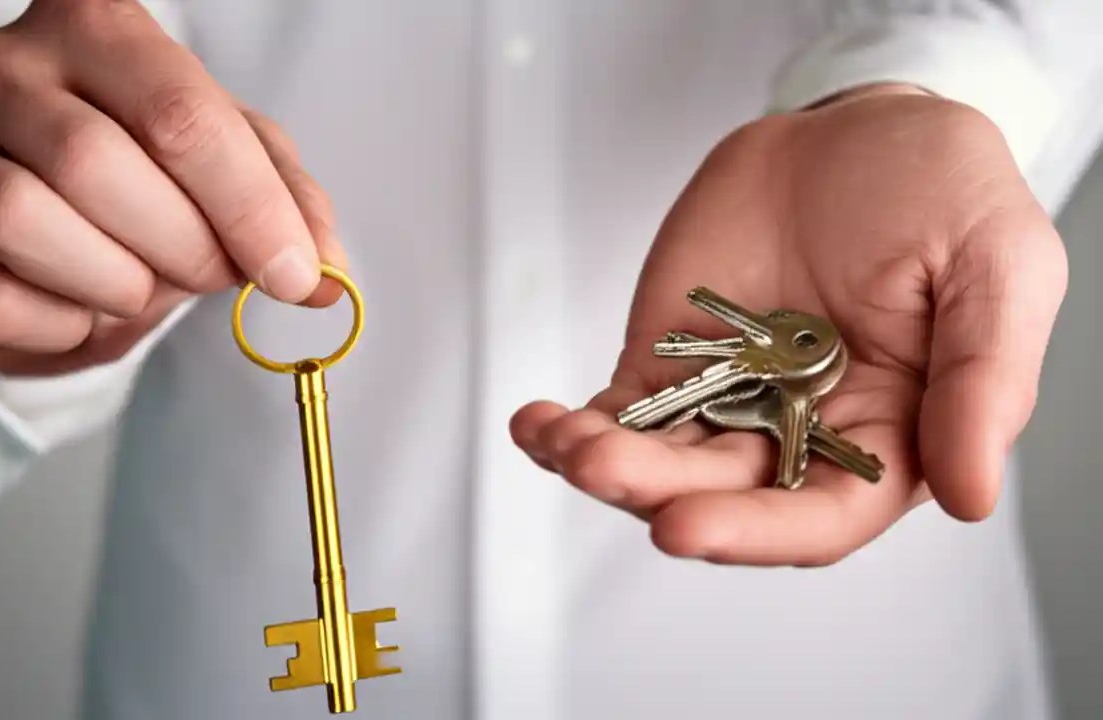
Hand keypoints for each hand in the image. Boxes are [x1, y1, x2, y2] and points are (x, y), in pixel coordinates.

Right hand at [0, 0, 342, 375]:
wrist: (38, 186)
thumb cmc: (144, 165)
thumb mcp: (231, 161)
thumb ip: (285, 204)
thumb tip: (324, 277)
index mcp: (94, 24)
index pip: (181, 116)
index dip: (249, 210)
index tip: (293, 276)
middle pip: (97, 165)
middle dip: (179, 247)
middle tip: (205, 272)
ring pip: (21, 218)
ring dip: (111, 282)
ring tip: (139, 284)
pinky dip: (53, 326)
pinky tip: (79, 308)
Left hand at [511, 85, 1067, 565]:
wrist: (856, 131)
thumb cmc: (942, 194)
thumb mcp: (999, 267)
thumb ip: (983, 379)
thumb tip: (971, 495)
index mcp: (886, 435)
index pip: (819, 516)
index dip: (754, 532)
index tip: (687, 528)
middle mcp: (800, 436)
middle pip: (722, 495)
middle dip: (658, 491)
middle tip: (605, 468)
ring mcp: (727, 401)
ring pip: (659, 461)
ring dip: (604, 463)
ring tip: (561, 439)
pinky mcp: (669, 363)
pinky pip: (618, 411)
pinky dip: (572, 426)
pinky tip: (536, 425)